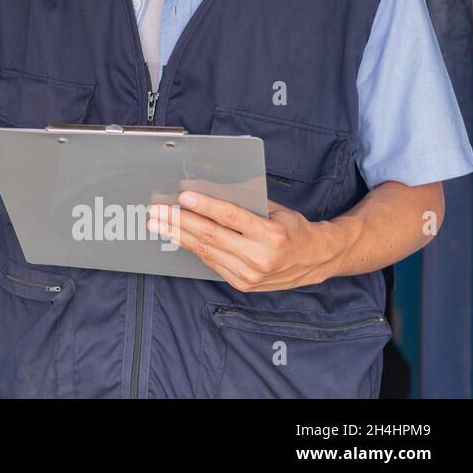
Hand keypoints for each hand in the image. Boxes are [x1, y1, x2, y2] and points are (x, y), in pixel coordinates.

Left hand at [147, 191, 345, 290]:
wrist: (315, 260)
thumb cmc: (292, 228)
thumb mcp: (273, 209)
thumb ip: (243, 202)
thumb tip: (204, 189)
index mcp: (271, 234)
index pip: (230, 217)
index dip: (204, 205)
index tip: (182, 196)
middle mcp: (261, 257)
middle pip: (211, 235)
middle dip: (179, 221)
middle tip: (156, 211)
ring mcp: (251, 274)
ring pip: (206, 251)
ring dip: (177, 236)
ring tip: (157, 224)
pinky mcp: (243, 284)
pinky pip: (211, 262)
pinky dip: (192, 248)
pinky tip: (177, 237)